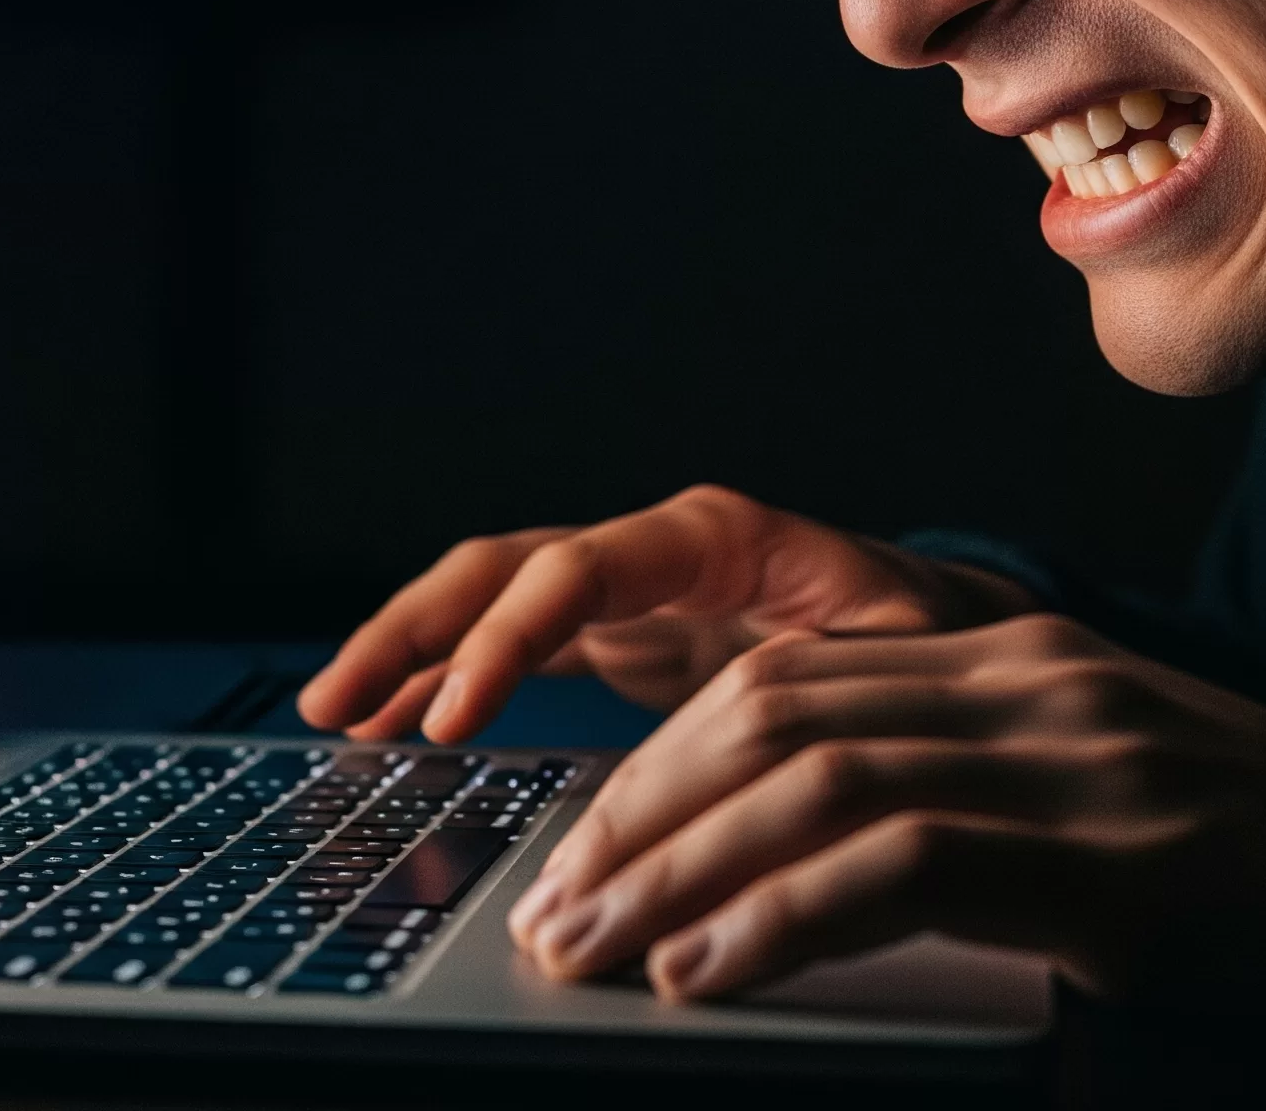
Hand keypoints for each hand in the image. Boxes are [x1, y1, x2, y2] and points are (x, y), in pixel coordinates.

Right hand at [298, 485, 1030, 742]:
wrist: (935, 628)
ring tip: (330, 709)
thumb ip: (843, 674)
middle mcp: (648, 551)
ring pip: (487, 598)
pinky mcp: (611, 635)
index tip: (454, 717)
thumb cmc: (929, 638)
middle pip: (503, 567)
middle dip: (414, 627)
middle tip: (339, 699)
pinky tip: (388, 722)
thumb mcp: (907, 652)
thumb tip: (770, 729)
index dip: (506, 639)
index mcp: (711, 537)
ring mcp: (622, 590)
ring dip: (406, 647)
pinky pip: (505, 645)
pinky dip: (442, 678)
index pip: (579, 569)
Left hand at [507, 612, 1265, 1004]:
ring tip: (597, 945)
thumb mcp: (1082, 798)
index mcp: (1000, 659)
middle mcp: (1018, 681)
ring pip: (810, 779)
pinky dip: (783, 916)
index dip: (664, 757)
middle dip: (642, 808)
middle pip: (768, 713)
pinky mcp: (1108, 853)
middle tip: (558, 901)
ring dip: (682, 866)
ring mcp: (1065, 756)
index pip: (779, 679)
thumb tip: (777, 871)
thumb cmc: (1245, 869)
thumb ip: (944, 803)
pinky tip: (709, 970)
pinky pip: (898, 866)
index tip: (587, 836)